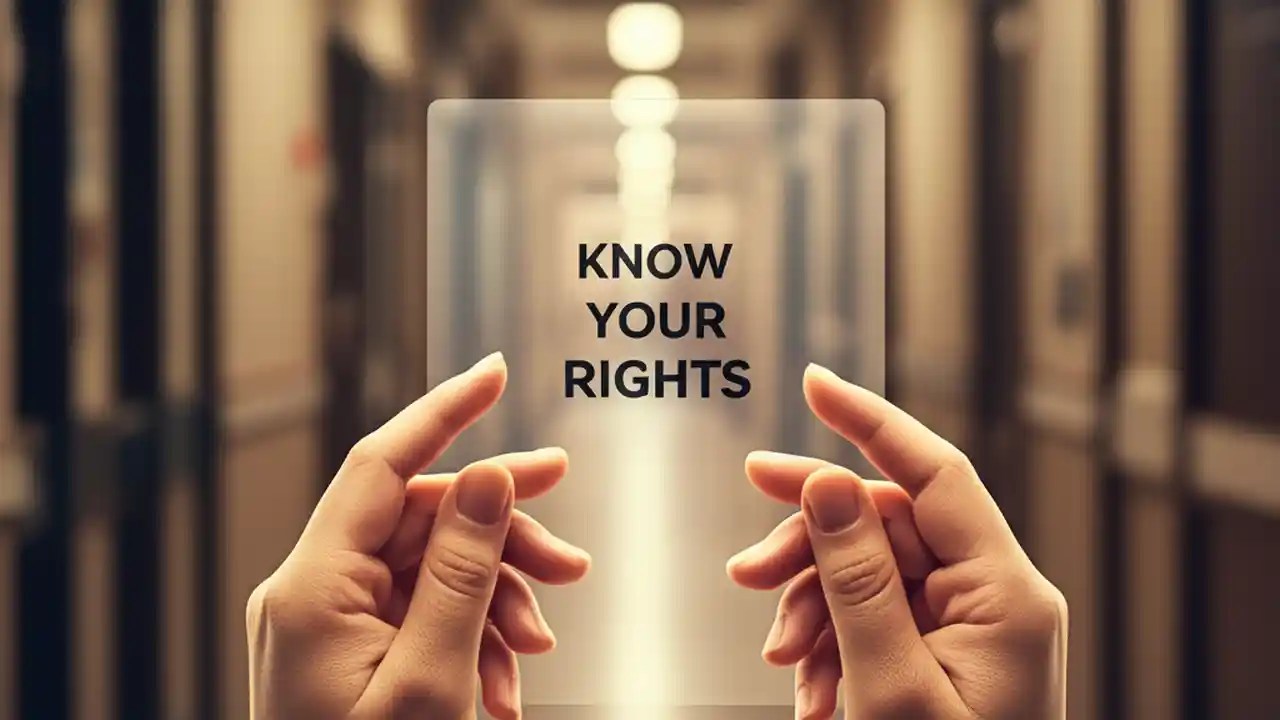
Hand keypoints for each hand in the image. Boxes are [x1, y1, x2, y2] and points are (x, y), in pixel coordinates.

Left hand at [247, 353, 590, 718]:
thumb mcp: (432, 680)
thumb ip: (461, 572)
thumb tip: (484, 479)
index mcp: (313, 586)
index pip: (383, 464)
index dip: (444, 411)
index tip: (497, 371)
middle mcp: (315, 592)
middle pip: (424, 521)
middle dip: (503, 538)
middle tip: (571, 560)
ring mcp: (335, 624)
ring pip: (437, 569)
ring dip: (500, 600)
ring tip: (539, 648)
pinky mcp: (357, 653)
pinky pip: (429, 614)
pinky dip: (478, 636)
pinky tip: (510, 679)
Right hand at [728, 364, 1066, 718]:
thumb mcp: (888, 688)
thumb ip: (857, 580)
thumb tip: (829, 485)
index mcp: (1005, 593)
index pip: (935, 473)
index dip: (871, 421)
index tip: (813, 381)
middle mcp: (992, 597)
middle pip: (885, 525)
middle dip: (811, 544)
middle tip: (744, 568)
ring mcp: (964, 627)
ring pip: (866, 570)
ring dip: (809, 604)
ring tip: (777, 655)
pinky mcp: (936, 654)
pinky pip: (868, 615)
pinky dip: (825, 639)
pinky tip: (802, 681)